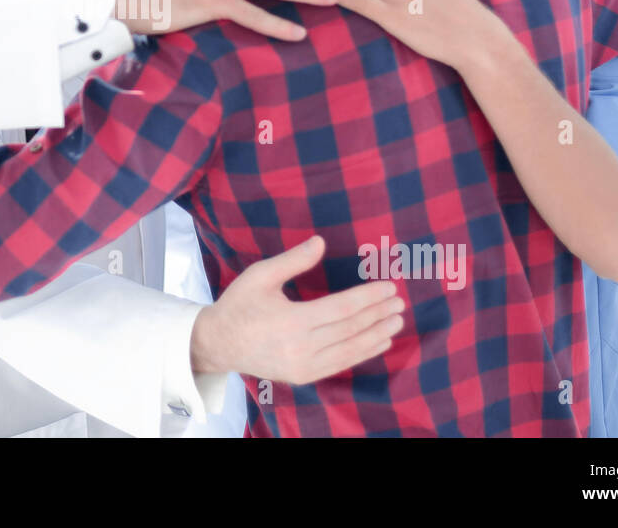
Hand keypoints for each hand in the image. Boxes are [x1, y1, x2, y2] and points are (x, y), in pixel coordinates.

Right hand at [190, 236, 404, 383]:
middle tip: (400, 303)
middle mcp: (300, 347)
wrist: (218, 343)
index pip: (341, 309)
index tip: (388, 287)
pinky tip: (378, 342)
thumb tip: (321, 242)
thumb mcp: (260, 275)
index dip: (368, 298)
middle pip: (350, 329)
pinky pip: (340, 364)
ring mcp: (303, 366)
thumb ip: (293, 259)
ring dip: (376, 335)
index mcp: (291, 320)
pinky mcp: (303, 376)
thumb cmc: (239, 304)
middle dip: (378, 314)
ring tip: (396, 321)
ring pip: (350, 350)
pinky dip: (362, 353)